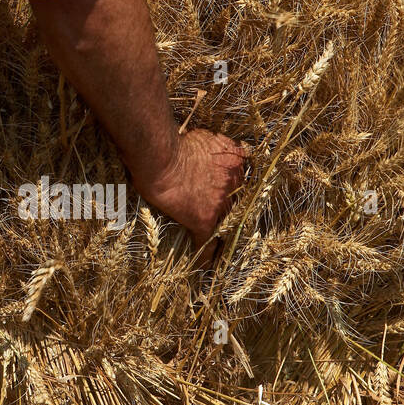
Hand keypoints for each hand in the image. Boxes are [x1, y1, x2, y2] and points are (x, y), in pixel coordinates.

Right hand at [134, 128, 248, 265]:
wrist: (161, 156)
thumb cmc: (175, 142)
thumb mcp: (204, 136)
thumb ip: (214, 145)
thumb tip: (209, 148)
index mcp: (237, 160)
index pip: (241, 181)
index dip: (234, 191)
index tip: (228, 197)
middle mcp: (236, 183)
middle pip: (237, 205)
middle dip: (230, 214)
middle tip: (225, 226)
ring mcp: (221, 204)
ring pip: (226, 225)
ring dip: (222, 237)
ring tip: (221, 252)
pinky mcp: (204, 220)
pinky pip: (207, 243)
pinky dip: (206, 256)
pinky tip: (205, 267)